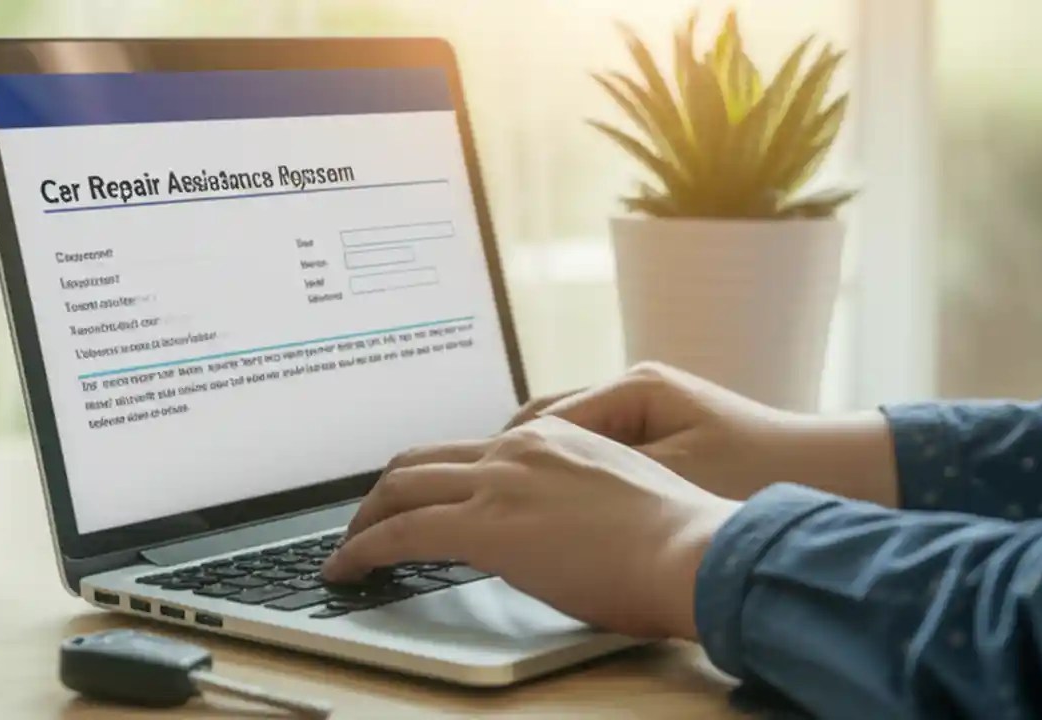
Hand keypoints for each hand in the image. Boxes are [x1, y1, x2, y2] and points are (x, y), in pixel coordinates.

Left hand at [321, 416, 739, 639]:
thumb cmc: (673, 541)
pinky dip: (365, 548)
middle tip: (367, 522)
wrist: (692, 551)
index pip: (469, 451)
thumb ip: (572, 498)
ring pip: (403, 485)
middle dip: (385, 491)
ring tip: (350, 549)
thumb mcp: (616, 497)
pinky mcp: (486, 524)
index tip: (418, 502)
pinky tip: (350, 568)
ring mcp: (500, 481)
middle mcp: (519, 448)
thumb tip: (548, 524)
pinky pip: (402, 531)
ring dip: (367, 517)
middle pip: (422, 458)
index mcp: (552, 439)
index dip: (432, 478)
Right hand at [509, 363, 899, 505]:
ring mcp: (647, 411)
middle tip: (478, 499)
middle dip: (511, 459)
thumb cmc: (753, 473)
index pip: (543, 419)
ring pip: (568, 436)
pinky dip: (572, 474)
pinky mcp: (661, 436)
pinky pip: (597, 451)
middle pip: (547, 421)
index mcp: (633, 389)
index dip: (505, 458)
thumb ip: (598, 478)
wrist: (830, 472)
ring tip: (509, 508)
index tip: (476, 490)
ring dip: (538, 467)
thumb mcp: (669, 479)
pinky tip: (560, 511)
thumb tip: (536, 485)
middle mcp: (634, 389)